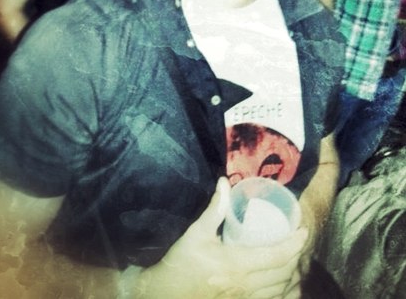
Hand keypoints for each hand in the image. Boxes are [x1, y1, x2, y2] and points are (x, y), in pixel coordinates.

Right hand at [135, 178, 308, 298]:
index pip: (277, 256)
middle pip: (284, 274)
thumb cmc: (182, 262)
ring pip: (280, 291)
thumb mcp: (196, 233)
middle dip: (297, 257)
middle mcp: (246, 285)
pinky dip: (283, 293)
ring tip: (295, 257)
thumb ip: (214, 209)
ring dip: (292, 275)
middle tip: (300, 239)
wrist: (165, 294)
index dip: (294, 244)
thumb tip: (225, 182)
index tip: (304, 230)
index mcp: (237, 265)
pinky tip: (285, 283)